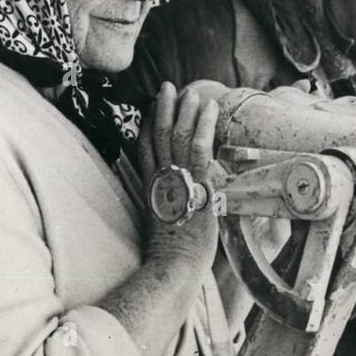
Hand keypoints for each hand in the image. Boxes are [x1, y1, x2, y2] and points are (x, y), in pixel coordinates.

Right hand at [137, 82, 219, 267]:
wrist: (174, 267)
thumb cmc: (173, 256)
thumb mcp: (168, 224)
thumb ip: (172, 205)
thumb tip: (185, 197)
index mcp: (152, 189)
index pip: (146, 149)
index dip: (150, 125)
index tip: (155, 107)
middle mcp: (161, 181)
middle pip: (160, 136)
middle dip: (165, 109)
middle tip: (169, 87)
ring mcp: (178, 181)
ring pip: (179, 137)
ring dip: (186, 112)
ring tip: (191, 92)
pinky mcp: (195, 185)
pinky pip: (199, 149)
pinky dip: (204, 126)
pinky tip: (210, 109)